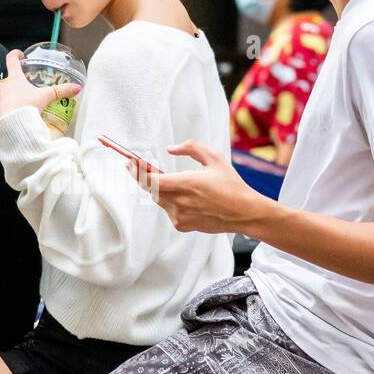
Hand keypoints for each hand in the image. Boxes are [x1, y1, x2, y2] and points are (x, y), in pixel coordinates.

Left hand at [0, 48, 81, 122]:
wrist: (13, 128)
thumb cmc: (26, 108)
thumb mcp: (46, 97)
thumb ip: (61, 91)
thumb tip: (76, 88)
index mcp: (14, 79)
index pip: (11, 59)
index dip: (15, 55)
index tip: (19, 55)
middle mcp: (3, 87)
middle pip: (9, 79)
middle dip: (17, 82)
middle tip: (27, 87)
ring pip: (4, 95)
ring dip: (12, 97)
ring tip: (23, 104)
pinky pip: (1, 109)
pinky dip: (9, 111)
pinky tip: (17, 117)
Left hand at [125, 138, 267, 233]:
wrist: (244, 212)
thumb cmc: (230, 183)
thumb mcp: (214, 157)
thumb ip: (191, 147)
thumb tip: (170, 149)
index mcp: (186, 184)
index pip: (150, 180)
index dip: (136, 171)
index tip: (129, 162)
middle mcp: (180, 202)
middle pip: (149, 190)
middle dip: (142, 177)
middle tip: (136, 166)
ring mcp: (179, 216)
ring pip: (158, 199)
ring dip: (157, 188)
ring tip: (160, 177)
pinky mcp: (181, 226)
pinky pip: (168, 210)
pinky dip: (169, 200)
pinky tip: (180, 195)